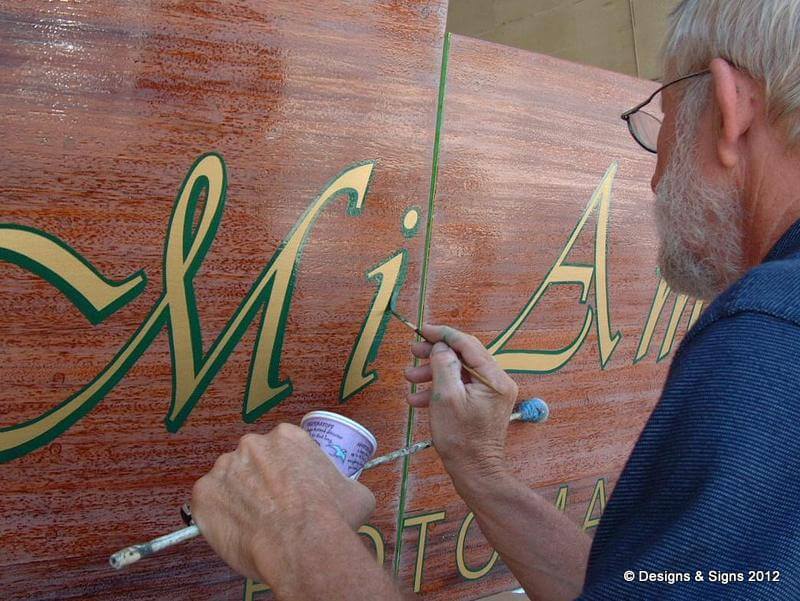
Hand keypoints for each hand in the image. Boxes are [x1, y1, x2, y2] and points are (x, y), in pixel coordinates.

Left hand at [191, 424, 374, 581]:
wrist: (302, 543)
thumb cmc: (330, 517)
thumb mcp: (356, 494)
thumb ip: (347, 484)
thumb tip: (350, 491)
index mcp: (287, 437)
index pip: (281, 448)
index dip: (285, 470)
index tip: (289, 488)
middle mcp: (252, 444)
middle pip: (252, 460)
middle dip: (258, 481)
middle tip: (272, 507)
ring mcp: (224, 467)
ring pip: (228, 481)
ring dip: (237, 497)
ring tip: (253, 523)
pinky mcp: (204, 494)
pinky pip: (206, 503)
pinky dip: (215, 516)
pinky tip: (234, 530)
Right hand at [403, 324, 517, 482]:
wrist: (474, 472)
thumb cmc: (460, 438)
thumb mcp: (446, 397)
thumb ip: (443, 365)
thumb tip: (441, 347)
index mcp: (494, 378)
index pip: (467, 344)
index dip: (443, 334)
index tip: (421, 330)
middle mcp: (498, 381)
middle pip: (464, 355)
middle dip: (435, 354)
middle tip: (412, 353)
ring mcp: (491, 393)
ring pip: (459, 371)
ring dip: (433, 372)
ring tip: (410, 378)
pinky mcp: (483, 404)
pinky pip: (461, 387)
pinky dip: (440, 389)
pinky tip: (418, 398)